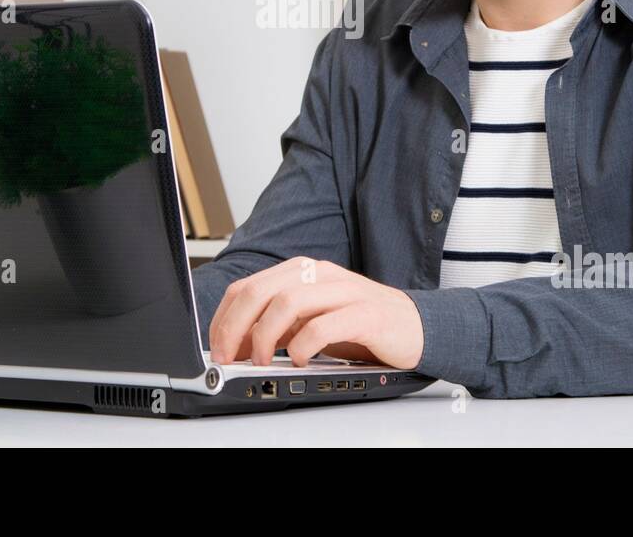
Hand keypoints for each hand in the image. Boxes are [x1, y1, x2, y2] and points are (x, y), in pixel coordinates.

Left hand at [207, 257, 423, 369]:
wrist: (416, 327)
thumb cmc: (361, 325)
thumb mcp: (310, 323)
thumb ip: (278, 327)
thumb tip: (238, 344)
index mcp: (302, 272)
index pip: (248, 287)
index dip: (225, 318)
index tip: (216, 348)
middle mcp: (319, 275)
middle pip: (261, 291)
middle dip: (235, 327)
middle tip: (228, 358)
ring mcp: (343, 291)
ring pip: (287, 302)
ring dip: (265, 335)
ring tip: (263, 360)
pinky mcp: (365, 314)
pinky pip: (324, 325)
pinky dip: (305, 346)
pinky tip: (302, 359)